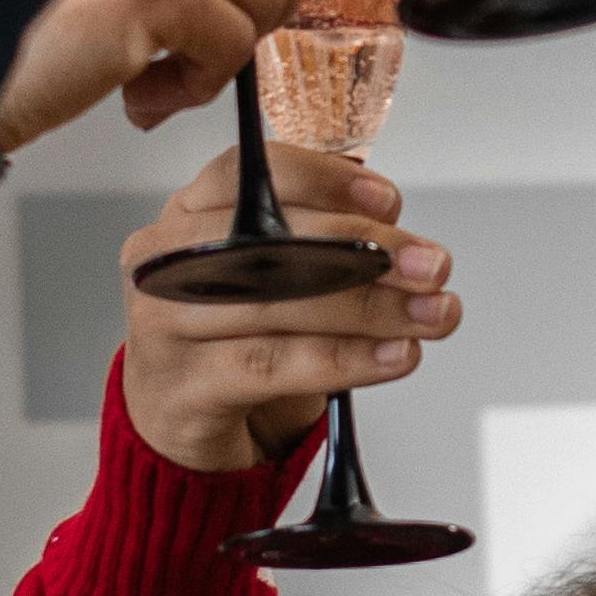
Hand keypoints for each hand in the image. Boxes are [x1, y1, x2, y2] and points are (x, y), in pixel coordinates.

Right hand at [118, 147, 455, 472]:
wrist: (180, 421)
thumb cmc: (231, 337)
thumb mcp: (266, 275)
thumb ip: (318, 238)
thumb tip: (393, 224)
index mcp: (184, 216)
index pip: (248, 174)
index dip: (323, 180)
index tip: (388, 201)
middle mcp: (165, 263)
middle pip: (271, 241)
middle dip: (366, 250)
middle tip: (431, 266)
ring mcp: (164, 327)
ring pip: (279, 305)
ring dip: (369, 308)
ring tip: (430, 315)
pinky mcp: (184, 389)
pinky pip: (273, 367)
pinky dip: (342, 360)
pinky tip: (392, 356)